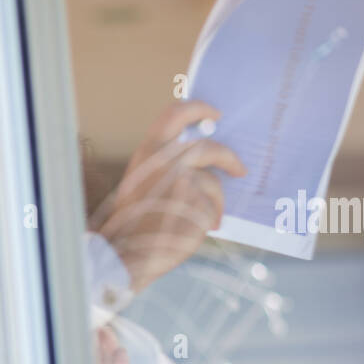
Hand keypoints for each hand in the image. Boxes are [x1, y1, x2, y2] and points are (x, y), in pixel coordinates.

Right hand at [91, 100, 246, 292]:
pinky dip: (210, 219)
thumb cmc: (132, 222)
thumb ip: (163, 165)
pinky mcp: (197, 203)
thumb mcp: (140, 182)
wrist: (124, 254)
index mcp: (148, 151)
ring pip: (213, 183)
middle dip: (229, 158)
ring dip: (215, 201)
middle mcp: (167, 160)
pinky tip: (197, 230)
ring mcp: (183, 180)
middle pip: (210, 148)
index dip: (199, 109)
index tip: (215, 114)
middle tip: (239, 169)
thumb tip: (200, 158)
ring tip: (208, 219)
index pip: (177, 113)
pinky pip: (214, 207)